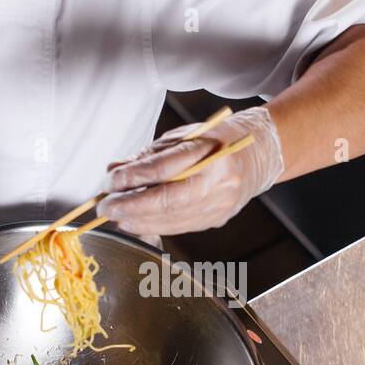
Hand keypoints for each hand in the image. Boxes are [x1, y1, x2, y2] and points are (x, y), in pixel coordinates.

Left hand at [97, 106, 284, 235]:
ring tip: (117, 216)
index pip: (164, 169)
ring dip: (138, 220)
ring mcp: (220, 204)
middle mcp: (218, 182)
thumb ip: (148, 156)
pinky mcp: (217, 219)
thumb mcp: (182, 137)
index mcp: (210, 153)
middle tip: (106, 207)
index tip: (110, 181)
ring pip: (171, 219)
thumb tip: (115, 171)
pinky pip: (180, 227)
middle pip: (165, 201)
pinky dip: (155, 225)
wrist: (258, 154)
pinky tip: (137, 222)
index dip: (133, 178)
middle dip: (130, 207)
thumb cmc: (217, 140)